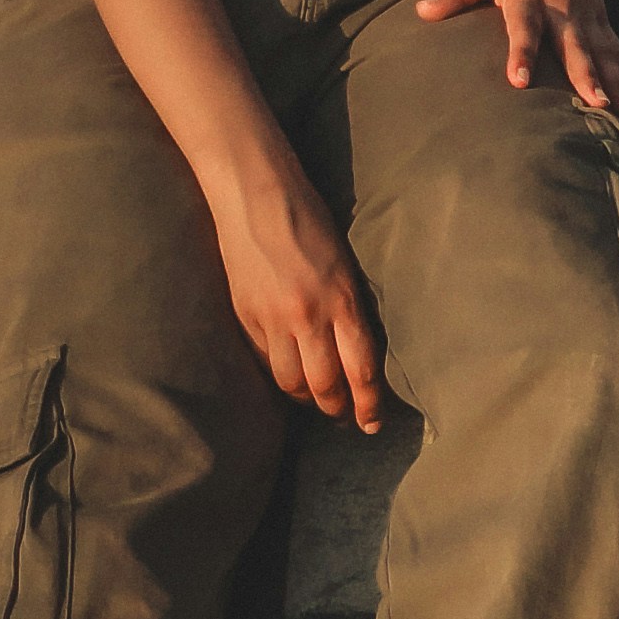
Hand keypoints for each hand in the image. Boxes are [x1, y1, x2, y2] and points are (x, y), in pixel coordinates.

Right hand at [210, 160, 388, 431]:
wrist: (256, 195)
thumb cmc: (310, 220)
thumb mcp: (345, 264)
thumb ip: (350, 310)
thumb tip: (354, 354)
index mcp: (342, 299)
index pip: (361, 369)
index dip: (368, 403)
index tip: (373, 422)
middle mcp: (309, 316)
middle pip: (325, 386)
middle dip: (339, 411)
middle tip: (347, 420)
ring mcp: (273, 319)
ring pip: (291, 383)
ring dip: (307, 400)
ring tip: (318, 403)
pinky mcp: (246, 317)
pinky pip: (265, 361)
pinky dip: (280, 375)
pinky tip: (289, 377)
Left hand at [411, 0, 618, 114]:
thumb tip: (420, 12)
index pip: (523, 26)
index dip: (521, 53)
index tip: (519, 81)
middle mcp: (560, 2)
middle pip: (573, 43)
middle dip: (586, 74)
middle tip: (596, 105)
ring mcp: (585, 9)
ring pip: (603, 50)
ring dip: (616, 83)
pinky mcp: (602, 14)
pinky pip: (616, 49)